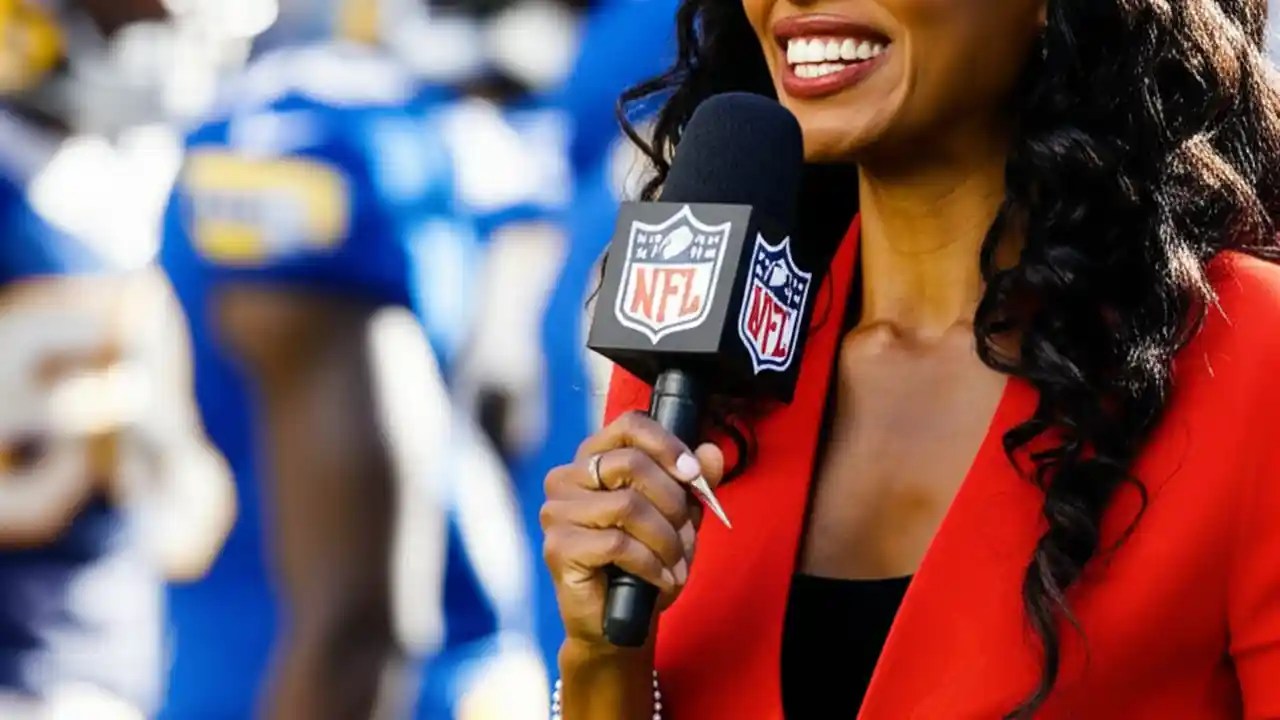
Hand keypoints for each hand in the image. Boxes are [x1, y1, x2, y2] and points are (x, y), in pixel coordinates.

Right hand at [541, 411, 724, 647]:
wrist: (621, 622)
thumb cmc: (645, 564)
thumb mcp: (679, 518)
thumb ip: (694, 483)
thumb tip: (713, 453)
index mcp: (592, 460)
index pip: (629, 425)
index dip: (667, 444)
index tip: (693, 474)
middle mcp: (566, 479)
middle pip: (631, 463)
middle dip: (673, 502)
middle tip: (687, 536)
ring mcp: (557, 513)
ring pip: (628, 505)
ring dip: (666, 539)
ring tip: (676, 564)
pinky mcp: (559, 548)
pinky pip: (618, 543)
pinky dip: (651, 564)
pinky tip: (662, 580)